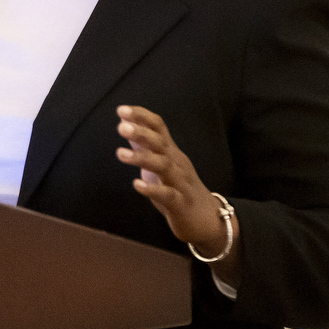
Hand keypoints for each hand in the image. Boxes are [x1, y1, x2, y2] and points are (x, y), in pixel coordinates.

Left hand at [115, 105, 240, 281]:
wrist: (207, 220)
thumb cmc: (178, 187)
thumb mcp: (161, 162)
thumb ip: (143, 144)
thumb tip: (124, 122)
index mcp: (171, 152)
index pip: (159, 127)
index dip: (142, 117)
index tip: (122, 109)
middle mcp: (177, 163)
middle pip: (161, 142)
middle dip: (141, 133)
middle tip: (121, 126)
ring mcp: (180, 183)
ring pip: (164, 165)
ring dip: (142, 158)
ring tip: (120, 154)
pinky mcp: (180, 204)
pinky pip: (168, 194)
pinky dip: (152, 189)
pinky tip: (137, 184)